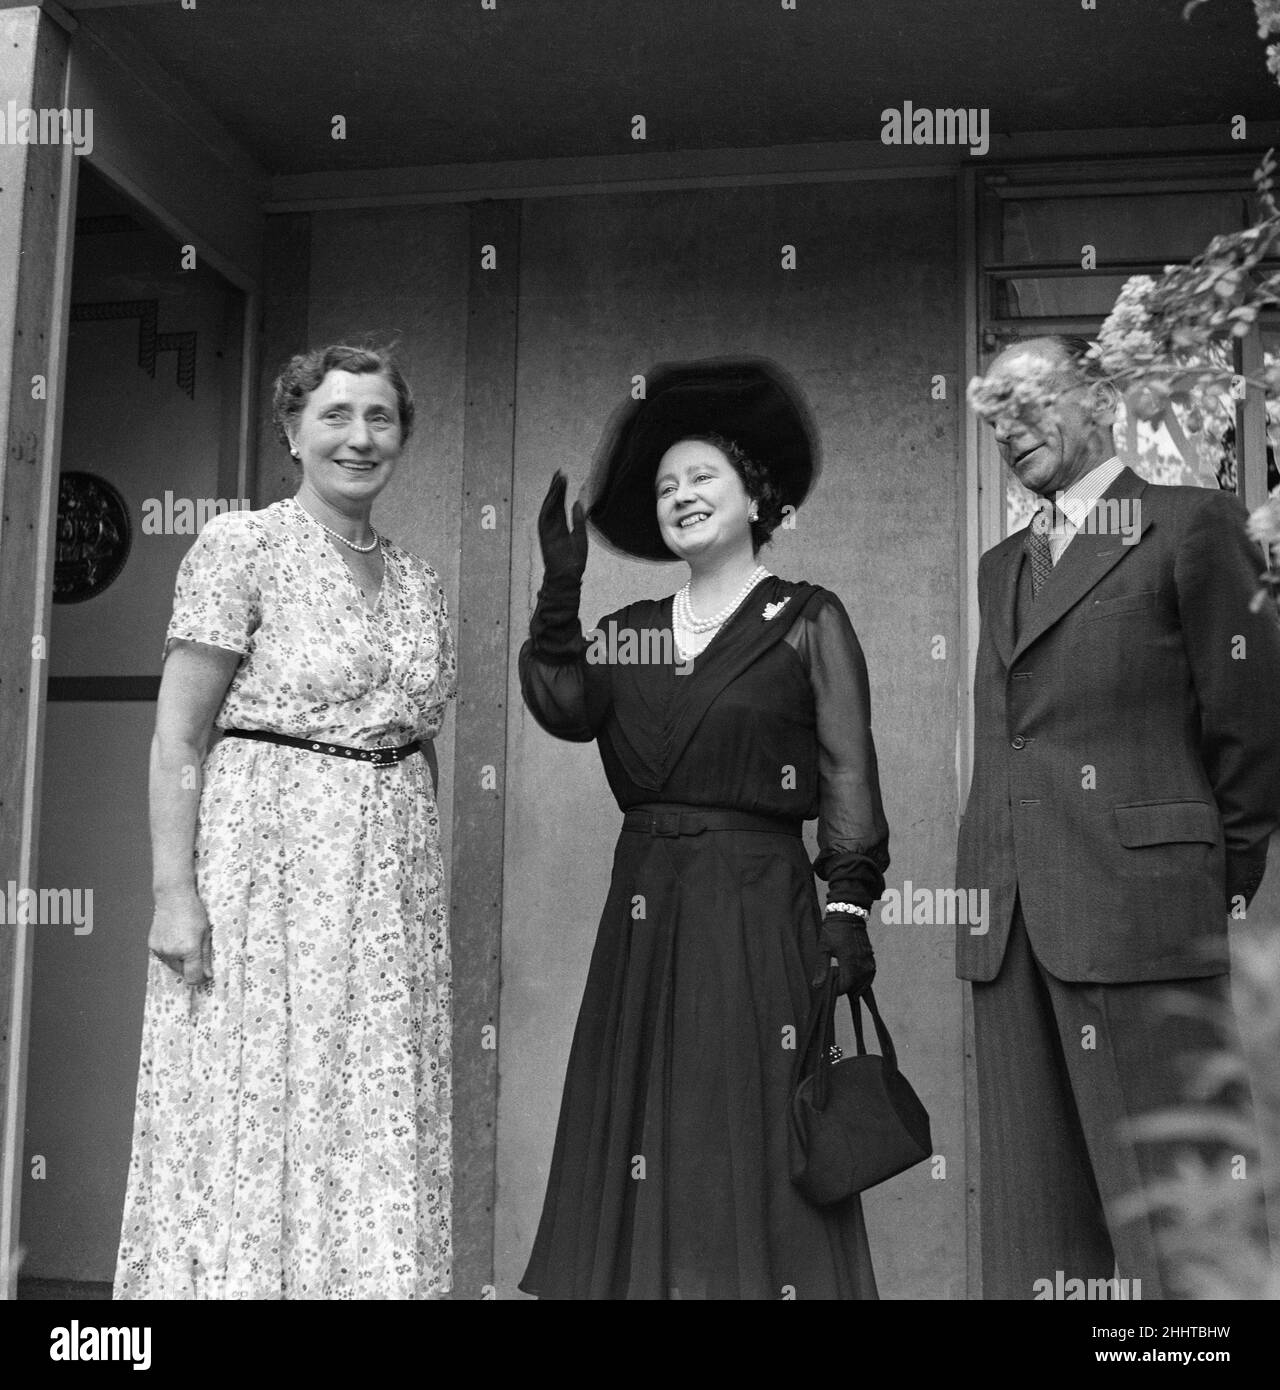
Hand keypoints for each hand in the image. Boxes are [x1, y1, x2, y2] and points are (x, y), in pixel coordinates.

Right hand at [149, 890, 211, 985]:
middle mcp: (172, 952)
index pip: (193, 977)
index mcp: (189, 950)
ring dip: (180, 960)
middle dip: (191, 966)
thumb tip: (208, 975)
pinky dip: (170, 953)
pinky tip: (175, 938)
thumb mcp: (206, 934)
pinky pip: (163, 957)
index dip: (200, 978)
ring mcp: (160, 950)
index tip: (205, 973)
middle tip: (195, 948)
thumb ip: (206, 957)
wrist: (174, 898)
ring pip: (172, 965)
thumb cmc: (194, 913)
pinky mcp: (152, 946)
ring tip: (185, 940)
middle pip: (183, 972)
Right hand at [537, 471, 587, 585]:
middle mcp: (553, 526)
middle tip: (559, 473)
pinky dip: (548, 507)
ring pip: (548, 507)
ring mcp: (548, 530)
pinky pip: (545, 518)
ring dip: (552, 494)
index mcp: (561, 526)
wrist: (568, 576)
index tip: (563, 477)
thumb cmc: (574, 560)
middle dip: (555, 488)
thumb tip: (578, 502)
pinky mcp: (545, 535)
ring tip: (557, 480)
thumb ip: (578, 520)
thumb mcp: (580, 536)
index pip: (560, 504)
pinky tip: (552, 496)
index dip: (561, 491)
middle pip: (553, 503)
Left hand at [817, 914, 874, 996]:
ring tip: (842, 977)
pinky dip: (861, 982)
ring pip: (863, 986)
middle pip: (854, 989)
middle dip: (844, 988)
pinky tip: (853, 980)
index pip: (845, 987)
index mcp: (850, 962)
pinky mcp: (871, 961)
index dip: (835, 988)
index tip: (829, 979)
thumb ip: (821, 969)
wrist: (849, 915)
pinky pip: (869, 979)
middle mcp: (862, 965)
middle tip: (834, 975)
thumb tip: (817, 987)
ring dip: (853, 987)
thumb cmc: (833, 930)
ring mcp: (869, 963)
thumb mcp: (824, 948)